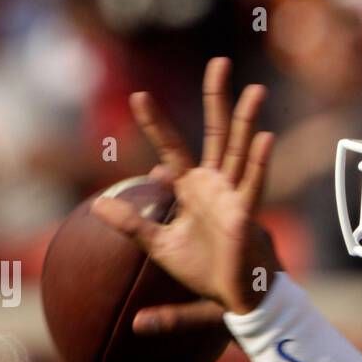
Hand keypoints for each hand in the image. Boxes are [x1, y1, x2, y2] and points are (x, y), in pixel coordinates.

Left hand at [93, 58, 280, 327]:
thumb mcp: (157, 244)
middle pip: (218, 132)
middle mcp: (216, 184)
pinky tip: (265, 138)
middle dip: (218, 98)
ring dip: (247, 120)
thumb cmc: (201, 269)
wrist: (230, 297)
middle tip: (220, 63)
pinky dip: (259, 162)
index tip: (138, 96)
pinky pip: (254, 184)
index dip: (156, 123)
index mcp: (193, 187)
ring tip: (254, 90)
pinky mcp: (246, 214)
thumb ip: (130, 224)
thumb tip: (96, 206)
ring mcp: (233, 195)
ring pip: (241, 150)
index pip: (172, 147)